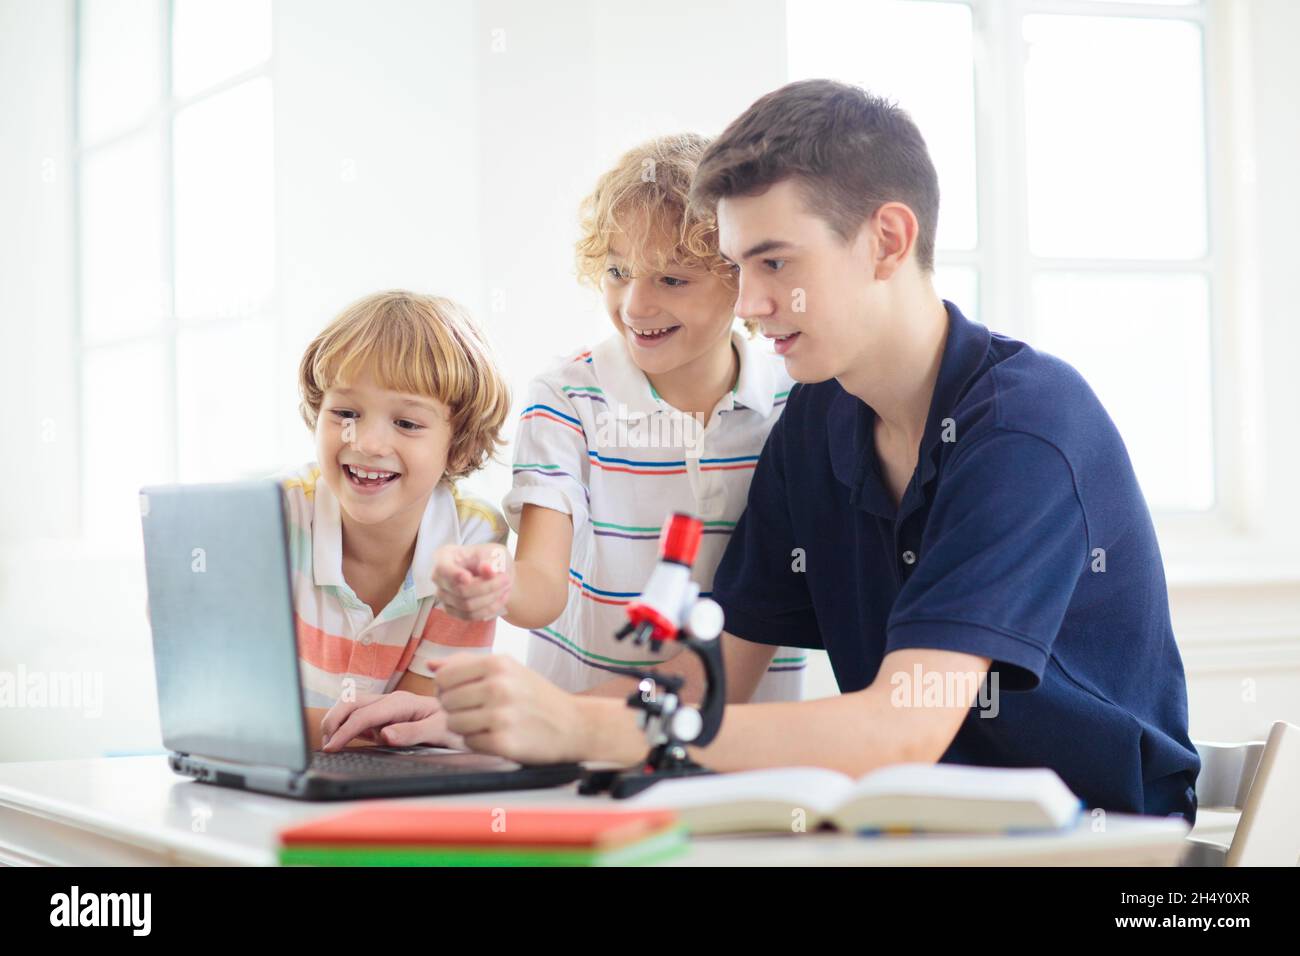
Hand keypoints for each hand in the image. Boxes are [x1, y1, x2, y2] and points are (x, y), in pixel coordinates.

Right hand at [319, 690, 465, 751]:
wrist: (466, 717)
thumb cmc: (454, 725)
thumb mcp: (439, 732)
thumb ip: (411, 733)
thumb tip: (384, 735)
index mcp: (402, 702)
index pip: (364, 714)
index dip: (345, 731)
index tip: (332, 747)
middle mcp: (391, 701)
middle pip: (352, 703)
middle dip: (333, 720)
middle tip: (325, 744)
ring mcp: (387, 707)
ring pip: (352, 707)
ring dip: (337, 720)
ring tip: (329, 742)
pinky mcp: (386, 715)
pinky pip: (360, 716)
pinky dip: (346, 725)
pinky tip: (342, 739)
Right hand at [432, 543, 512, 620]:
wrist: (495, 572)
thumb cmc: (491, 558)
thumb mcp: (495, 552)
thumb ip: (491, 560)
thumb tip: (487, 569)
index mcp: (444, 556)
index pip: (442, 568)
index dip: (454, 575)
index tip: (468, 578)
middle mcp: (438, 577)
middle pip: (460, 590)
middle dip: (487, 587)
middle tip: (506, 579)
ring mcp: (443, 595)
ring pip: (466, 605)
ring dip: (490, 599)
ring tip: (505, 588)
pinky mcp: (451, 609)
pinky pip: (469, 616)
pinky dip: (488, 609)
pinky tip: (500, 599)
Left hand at [434, 653, 588, 763]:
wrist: (574, 725)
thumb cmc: (536, 695)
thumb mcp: (508, 669)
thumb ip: (467, 664)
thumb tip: (431, 665)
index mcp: (498, 664)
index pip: (444, 677)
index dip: (446, 688)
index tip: (461, 694)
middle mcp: (499, 687)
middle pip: (446, 702)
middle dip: (456, 709)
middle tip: (478, 711)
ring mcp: (502, 716)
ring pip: (454, 724)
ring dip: (466, 727)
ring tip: (487, 723)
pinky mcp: (504, 742)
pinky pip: (469, 743)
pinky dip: (479, 742)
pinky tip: (497, 736)